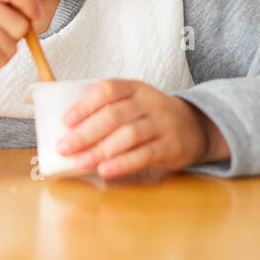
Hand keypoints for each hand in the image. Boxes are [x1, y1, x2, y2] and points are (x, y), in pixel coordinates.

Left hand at [54, 79, 229, 179]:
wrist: (195, 127)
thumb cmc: (151, 117)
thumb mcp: (134, 103)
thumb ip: (107, 110)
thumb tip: (66, 130)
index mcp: (135, 88)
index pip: (108, 89)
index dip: (85, 104)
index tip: (65, 121)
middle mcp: (150, 102)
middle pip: (115, 116)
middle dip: (86, 133)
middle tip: (64, 147)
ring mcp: (163, 124)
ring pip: (129, 135)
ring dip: (101, 150)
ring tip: (80, 162)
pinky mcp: (171, 146)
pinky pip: (144, 155)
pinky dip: (122, 163)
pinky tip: (105, 170)